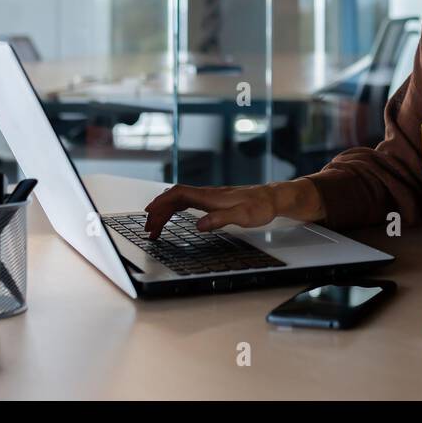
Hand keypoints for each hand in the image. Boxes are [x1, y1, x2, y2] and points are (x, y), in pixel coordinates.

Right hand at [143, 179, 323, 238]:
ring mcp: (210, 196)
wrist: (273, 198)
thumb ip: (220, 220)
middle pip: (175, 197)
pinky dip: (175, 209)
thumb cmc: (260, 207)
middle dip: (159, 211)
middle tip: (148, 229)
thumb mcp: (243, 216)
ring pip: (180, 200)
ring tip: (154, 227)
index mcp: (211, 196)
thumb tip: (199, 225)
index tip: (150, 215)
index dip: (162, 203)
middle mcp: (208, 194)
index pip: (179, 195)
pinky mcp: (213, 200)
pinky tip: (171, 216)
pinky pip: (187, 202)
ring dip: (165, 211)